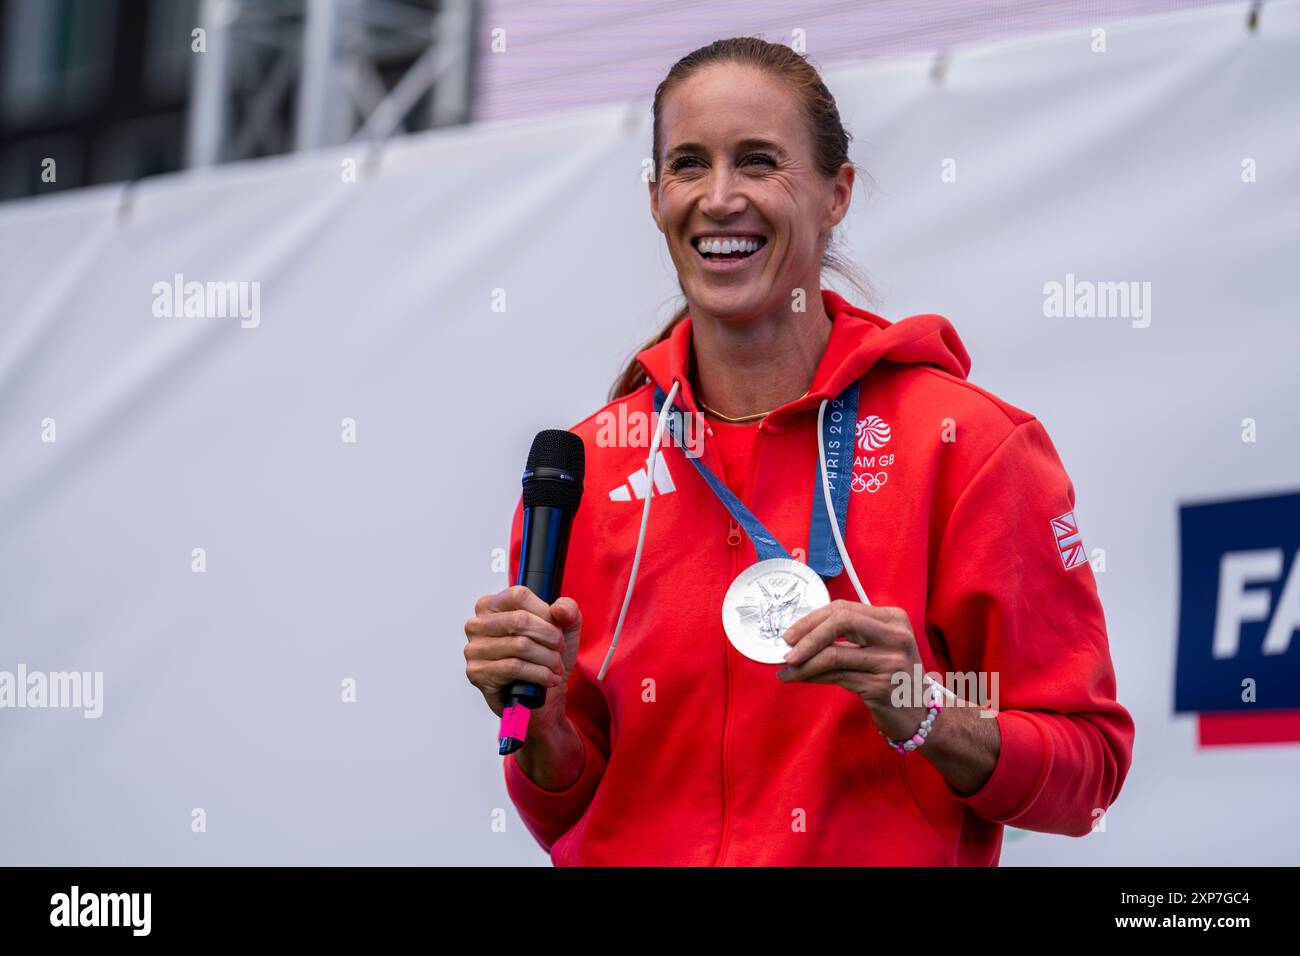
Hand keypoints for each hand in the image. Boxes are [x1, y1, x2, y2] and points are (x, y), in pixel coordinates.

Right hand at [464, 585, 582, 729]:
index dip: (545, 612)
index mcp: (491, 605)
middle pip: (520, 620)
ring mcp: (474, 649)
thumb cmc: (545, 656)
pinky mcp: (477, 673)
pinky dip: (539, 674)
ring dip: (548, 658)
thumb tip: (559, 609)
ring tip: (556, 667)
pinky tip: (549, 679)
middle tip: (560, 649)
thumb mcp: (565, 628)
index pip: (519, 595)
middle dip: (549, 637)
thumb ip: (568, 610)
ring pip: (520, 645)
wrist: (540, 695)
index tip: (557, 628)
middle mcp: (477, 624)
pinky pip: (514, 668)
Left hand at [775, 601, 933, 741]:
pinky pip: (837, 677)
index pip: (844, 609)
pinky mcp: (881, 687)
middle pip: (840, 623)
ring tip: (786, 670)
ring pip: (834, 655)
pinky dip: (813, 677)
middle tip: (786, 650)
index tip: (790, 633)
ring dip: (803, 663)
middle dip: (807, 636)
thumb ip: (847, 635)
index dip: (812, 619)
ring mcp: (891, 662)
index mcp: (894, 619)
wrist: (920, 714)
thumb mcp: (878, 647)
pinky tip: (800, 679)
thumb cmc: (892, 676)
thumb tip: (800, 635)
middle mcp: (896, 636)